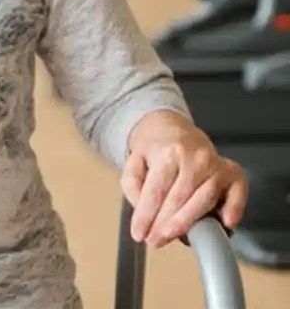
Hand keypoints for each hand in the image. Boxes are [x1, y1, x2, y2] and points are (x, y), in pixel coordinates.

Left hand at [123, 110, 246, 248]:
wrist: (173, 128)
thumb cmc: (154, 150)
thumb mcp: (134, 162)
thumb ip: (133, 186)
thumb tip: (144, 211)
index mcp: (168, 152)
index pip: (156, 190)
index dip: (146, 216)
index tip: (139, 234)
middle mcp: (196, 158)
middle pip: (179, 198)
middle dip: (165, 225)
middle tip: (153, 241)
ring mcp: (217, 165)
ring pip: (204, 200)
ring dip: (188, 223)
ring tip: (172, 237)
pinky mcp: (234, 173)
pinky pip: (237, 194)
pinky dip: (233, 209)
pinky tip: (225, 224)